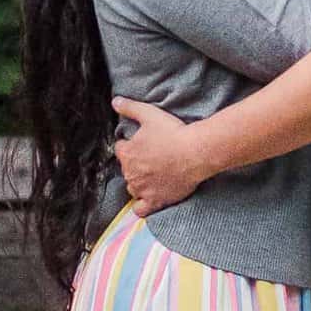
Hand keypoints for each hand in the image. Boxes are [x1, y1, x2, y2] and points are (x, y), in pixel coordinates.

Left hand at [113, 95, 210, 215]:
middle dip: (135, 164)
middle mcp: (131, 173)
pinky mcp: (155, 201)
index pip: (120, 149)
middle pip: (127, 169)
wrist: (195, 153)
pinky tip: (149, 197)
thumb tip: (115, 101)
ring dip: (138, 182)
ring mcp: (142, 189)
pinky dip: (141, 205)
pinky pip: (140, 209)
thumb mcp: (149, 114)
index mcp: (127, 153)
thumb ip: (130, 108)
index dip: (130, 144)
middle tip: (151, 157)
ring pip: (132, 188)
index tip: (142, 143)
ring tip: (153, 175)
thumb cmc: (173, 132)